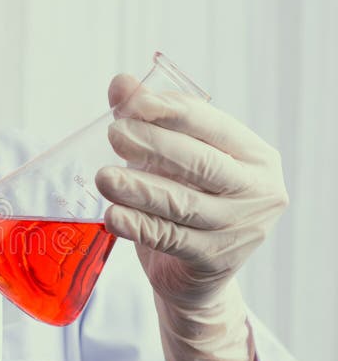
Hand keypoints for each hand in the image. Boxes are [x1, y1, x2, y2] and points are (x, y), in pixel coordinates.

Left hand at [95, 75, 288, 360]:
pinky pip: (168, 238)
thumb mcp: (171, 161)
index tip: (134, 104)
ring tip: (103, 177)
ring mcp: (240, 229)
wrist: (195, 276)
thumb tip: (120, 83)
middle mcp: (257, 191)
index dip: (172, 112)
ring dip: (139, 189)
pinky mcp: (214, 261)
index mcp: (254, 156)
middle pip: (200, 163)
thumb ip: (148, 121)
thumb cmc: (184, 202)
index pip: (213, 125)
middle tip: (114, 134)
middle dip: (153, 145)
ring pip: (182, 203)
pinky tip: (111, 215)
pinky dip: (137, 226)